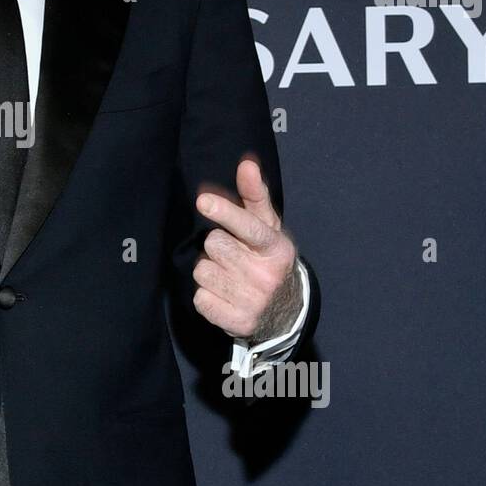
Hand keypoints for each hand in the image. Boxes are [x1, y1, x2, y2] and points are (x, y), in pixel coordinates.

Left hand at [191, 156, 300, 342]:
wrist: (285, 313)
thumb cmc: (268, 260)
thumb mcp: (268, 228)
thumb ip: (255, 196)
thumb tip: (246, 164)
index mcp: (276, 249)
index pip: (248, 227)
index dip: (225, 212)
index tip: (203, 201)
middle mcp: (266, 276)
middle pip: (214, 245)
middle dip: (217, 247)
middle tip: (232, 255)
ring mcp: (253, 301)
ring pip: (202, 272)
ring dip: (209, 272)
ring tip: (229, 276)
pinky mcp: (237, 322)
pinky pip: (200, 299)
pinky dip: (207, 296)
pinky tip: (224, 295)